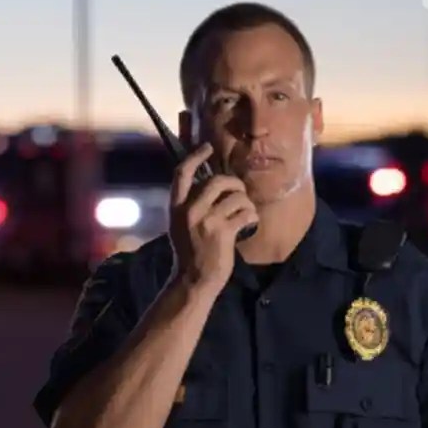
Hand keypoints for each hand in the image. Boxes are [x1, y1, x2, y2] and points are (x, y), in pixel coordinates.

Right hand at [167, 143, 258, 295]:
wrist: (192, 280)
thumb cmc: (190, 252)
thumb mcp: (180, 225)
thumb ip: (190, 204)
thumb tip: (211, 184)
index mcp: (176, 207)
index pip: (182, 173)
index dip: (196, 157)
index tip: (207, 147)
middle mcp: (189, 210)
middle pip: (217, 180)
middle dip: (235, 184)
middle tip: (240, 194)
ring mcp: (206, 221)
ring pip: (236, 196)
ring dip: (246, 204)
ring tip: (245, 215)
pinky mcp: (223, 232)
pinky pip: (245, 213)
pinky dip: (252, 217)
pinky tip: (249, 225)